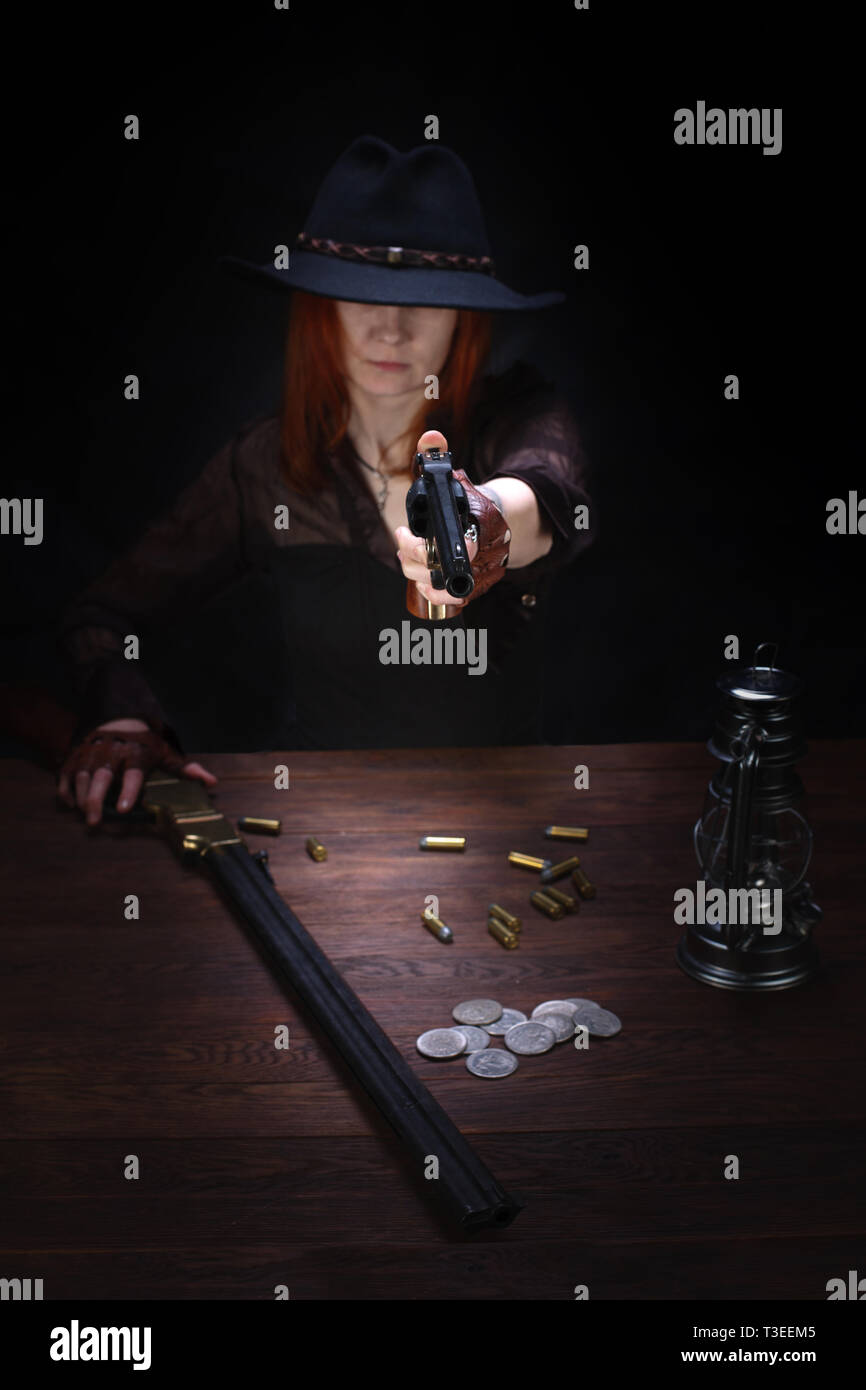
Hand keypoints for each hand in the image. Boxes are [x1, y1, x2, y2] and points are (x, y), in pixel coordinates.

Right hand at [57, 718, 217, 827]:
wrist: (117, 718)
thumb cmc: (145, 742)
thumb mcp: (165, 752)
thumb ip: (185, 769)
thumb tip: (211, 782)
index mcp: (136, 754)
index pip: (133, 775)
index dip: (128, 792)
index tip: (123, 809)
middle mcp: (111, 754)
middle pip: (101, 778)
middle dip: (95, 800)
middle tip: (95, 822)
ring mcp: (91, 755)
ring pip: (81, 777)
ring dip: (81, 798)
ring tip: (86, 816)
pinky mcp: (76, 757)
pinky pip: (65, 774)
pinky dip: (65, 790)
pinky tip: (70, 804)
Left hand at [395, 429, 478, 610]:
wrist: (499, 522)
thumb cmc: (471, 501)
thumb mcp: (455, 477)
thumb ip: (439, 457)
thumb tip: (430, 437)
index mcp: (483, 527)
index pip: (461, 546)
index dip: (432, 549)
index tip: (415, 537)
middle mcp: (486, 555)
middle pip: (440, 568)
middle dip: (412, 554)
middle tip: (403, 537)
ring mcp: (483, 575)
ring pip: (440, 585)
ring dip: (415, 571)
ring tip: (406, 554)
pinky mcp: (476, 588)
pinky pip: (452, 601)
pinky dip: (432, 593)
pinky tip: (420, 581)